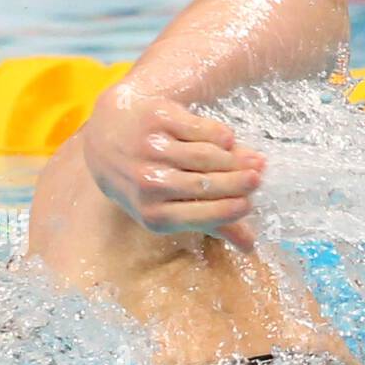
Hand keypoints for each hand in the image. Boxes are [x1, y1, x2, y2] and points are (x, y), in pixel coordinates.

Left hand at [81, 84, 264, 251]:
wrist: (106, 138)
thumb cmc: (146, 180)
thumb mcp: (168, 208)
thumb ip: (210, 223)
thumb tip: (250, 246)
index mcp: (152, 214)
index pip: (201, 215)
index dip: (230, 210)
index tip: (250, 203)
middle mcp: (147, 183)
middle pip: (206, 184)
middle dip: (239, 182)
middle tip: (258, 178)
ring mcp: (150, 149)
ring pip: (207, 156)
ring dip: (234, 158)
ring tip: (252, 160)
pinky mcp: (156, 119)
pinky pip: (201, 129)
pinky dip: (220, 135)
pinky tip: (227, 141)